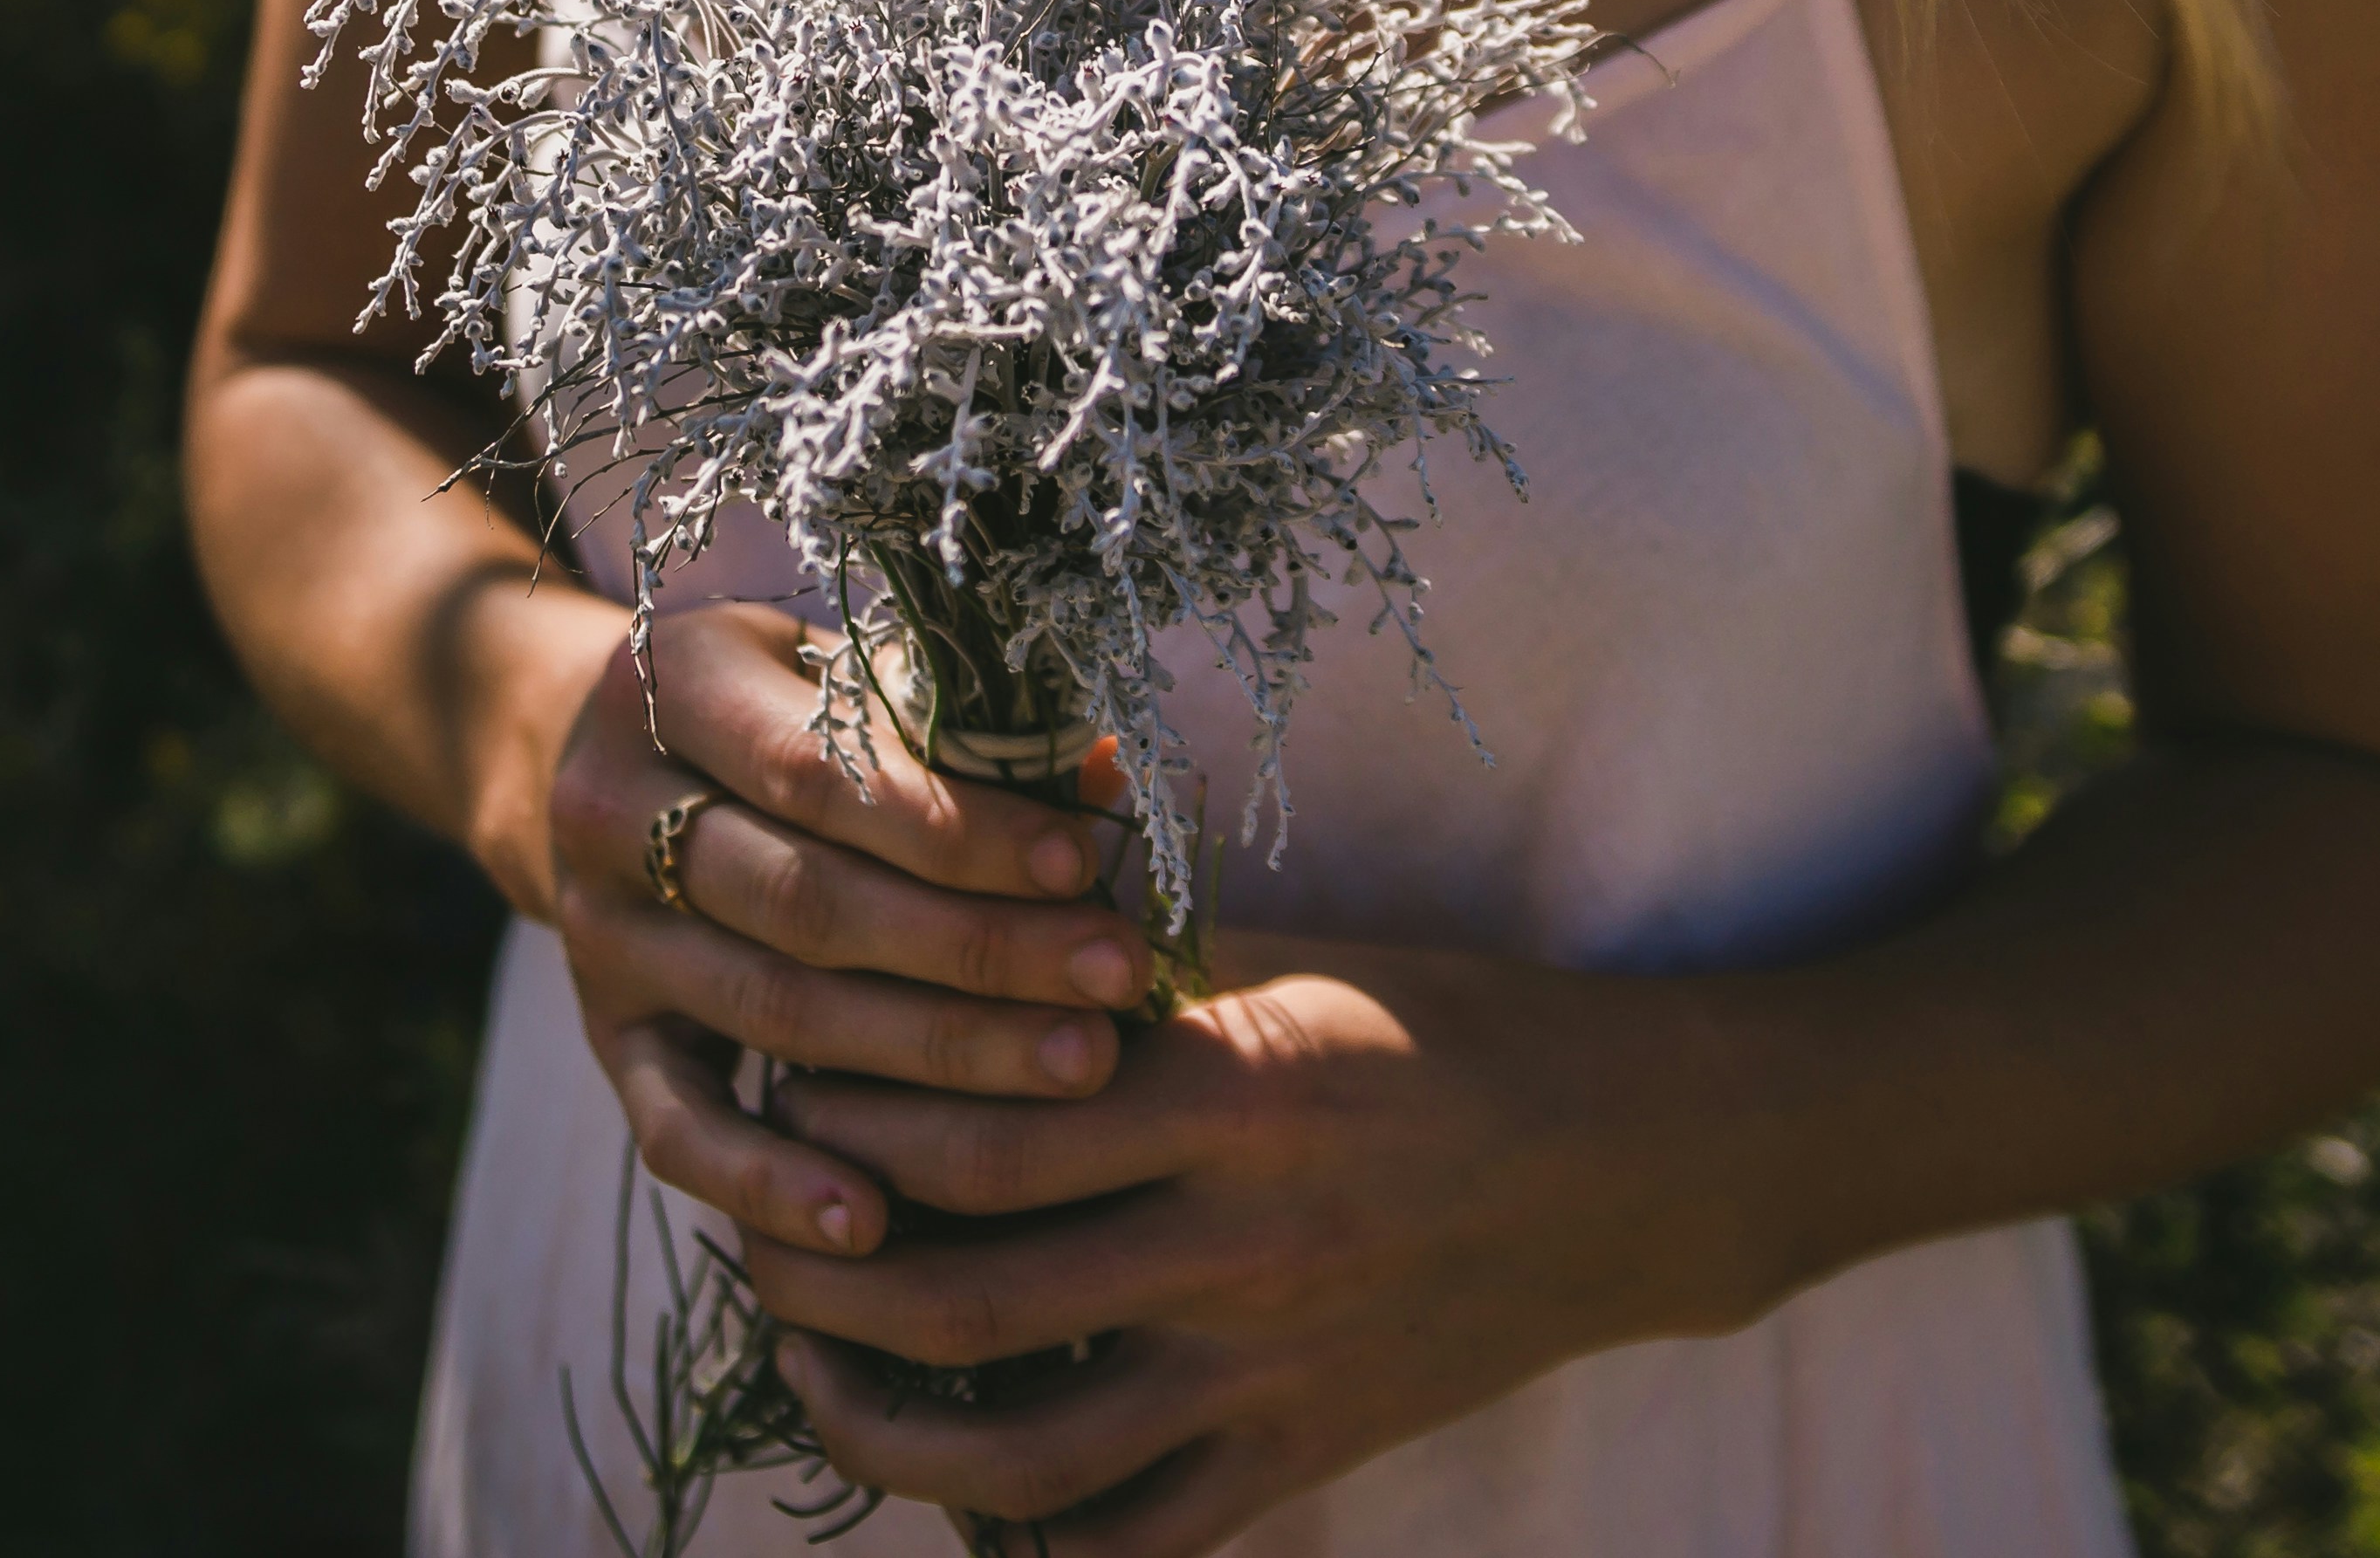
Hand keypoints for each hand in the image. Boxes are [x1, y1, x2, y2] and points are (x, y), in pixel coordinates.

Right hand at [549, 601, 1156, 1264]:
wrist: (601, 759)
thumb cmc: (778, 708)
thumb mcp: (840, 673)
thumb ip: (952, 721)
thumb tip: (1103, 774)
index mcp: (676, 685)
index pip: (823, 771)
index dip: (958, 826)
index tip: (1083, 866)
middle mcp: (609, 809)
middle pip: (809, 901)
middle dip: (978, 948)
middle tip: (1114, 980)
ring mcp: (599, 934)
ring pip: (772, 1008)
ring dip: (932, 1054)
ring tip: (1071, 1068)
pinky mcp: (605, 1039)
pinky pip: (676, 1128)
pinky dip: (768, 1181)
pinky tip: (872, 1224)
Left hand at [737, 939, 1781, 1554]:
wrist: (1633, 1163)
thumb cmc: (1447, 1027)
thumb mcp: (1295, 958)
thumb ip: (1137, 953)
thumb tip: (977, 888)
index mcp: (1229, 1092)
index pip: (982, 1126)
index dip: (851, 1122)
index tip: (776, 1083)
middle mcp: (1239, 1246)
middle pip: (967, 1293)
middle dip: (821, 1269)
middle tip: (746, 1224)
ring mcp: (1271, 1372)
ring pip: (1024, 1455)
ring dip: (880, 1422)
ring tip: (804, 1360)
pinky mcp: (1306, 1455)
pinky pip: (1140, 1543)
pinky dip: (1027, 1540)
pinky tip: (946, 1485)